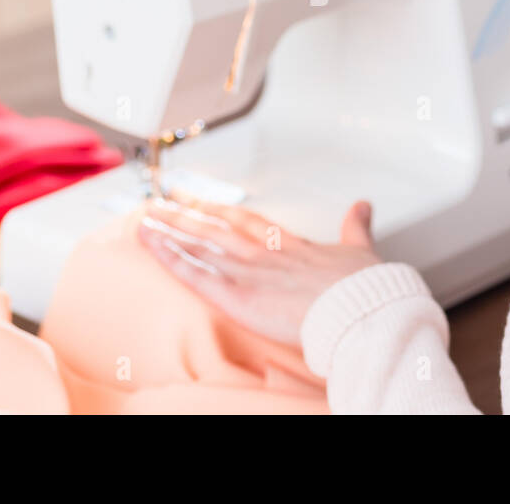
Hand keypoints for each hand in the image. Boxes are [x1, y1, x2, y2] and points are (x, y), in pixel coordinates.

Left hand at [136, 196, 382, 346]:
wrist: (360, 308)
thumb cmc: (363, 289)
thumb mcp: (361, 250)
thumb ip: (356, 227)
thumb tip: (362, 206)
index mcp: (291, 246)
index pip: (248, 223)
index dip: (222, 211)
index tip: (203, 201)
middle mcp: (264, 252)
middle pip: (217, 226)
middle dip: (187, 213)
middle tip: (162, 201)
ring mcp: (248, 271)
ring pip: (201, 243)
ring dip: (171, 229)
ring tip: (146, 218)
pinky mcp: (237, 295)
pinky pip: (194, 273)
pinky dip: (170, 256)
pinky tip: (151, 243)